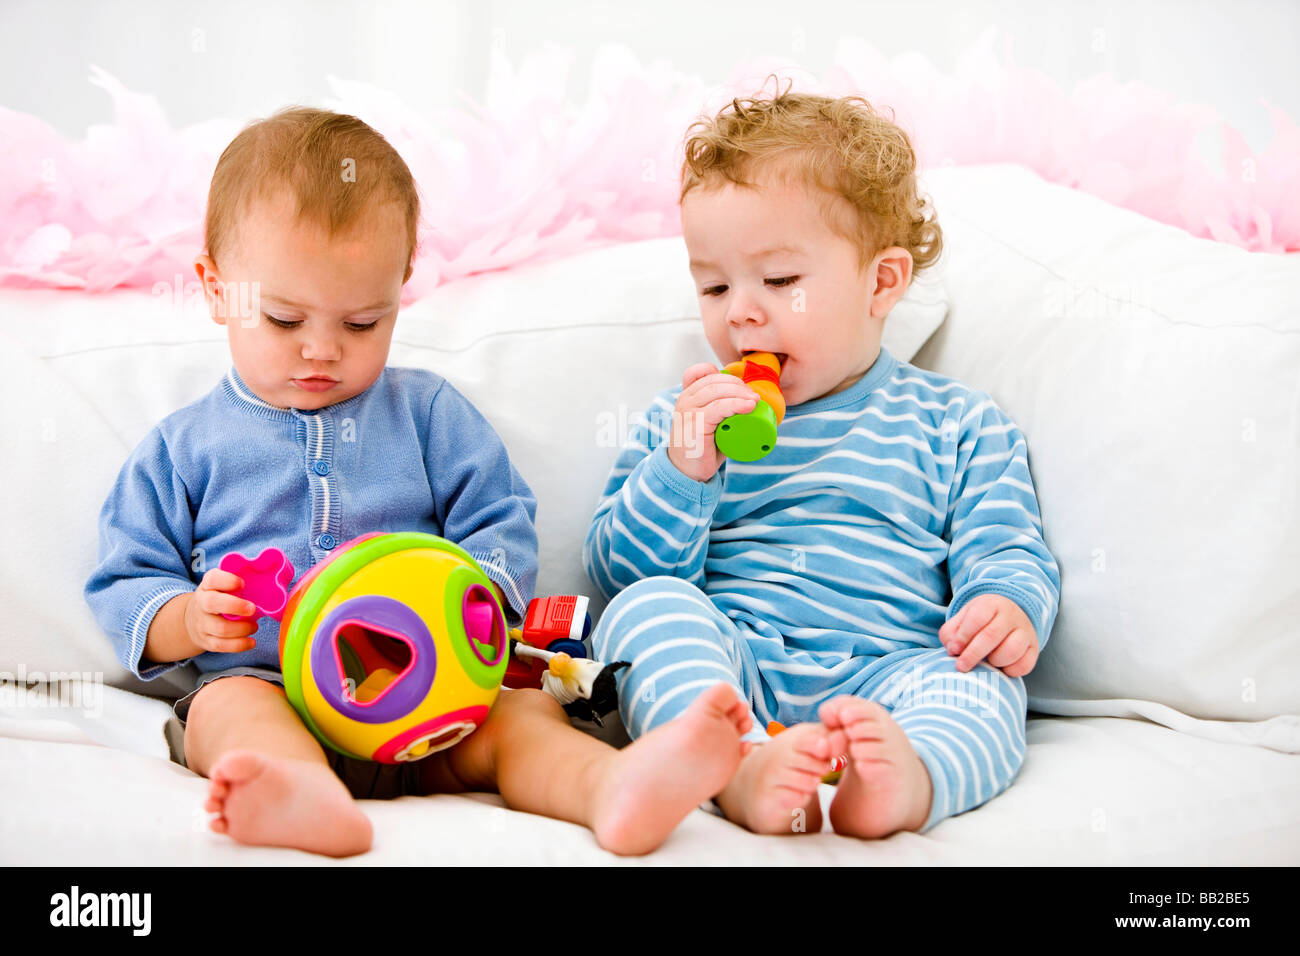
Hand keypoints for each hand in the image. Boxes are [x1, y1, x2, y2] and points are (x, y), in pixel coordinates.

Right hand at [183, 568, 259, 654]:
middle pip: (212, 603)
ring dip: (242, 629)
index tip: (242, 583)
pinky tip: (251, 642)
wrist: (192, 619)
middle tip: (252, 609)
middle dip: (235, 606)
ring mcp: (202, 624)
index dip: (227, 580)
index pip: (212, 579)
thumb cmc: (218, 598)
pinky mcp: (206, 641)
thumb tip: (277, 578)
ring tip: (254, 626)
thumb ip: (240, 583)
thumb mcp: (222, 586)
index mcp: (208, 586)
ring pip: (220, 628)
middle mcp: (202, 603)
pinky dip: (239, 645)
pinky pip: (221, 645)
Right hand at [666, 363, 757, 482]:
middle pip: (714, 380)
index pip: (698, 371)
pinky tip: (749, 406)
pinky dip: (736, 404)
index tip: (739, 385)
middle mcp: (685, 400)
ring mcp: (688, 411)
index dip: (721, 373)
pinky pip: (718, 408)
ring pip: (717, 390)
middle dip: (738, 384)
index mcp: (687, 397)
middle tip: (754, 396)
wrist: (686, 472)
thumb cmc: (702, 447)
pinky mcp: (695, 425)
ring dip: (741, 392)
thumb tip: (753, 402)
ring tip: (755, 401)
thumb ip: (723, 410)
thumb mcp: (710, 423)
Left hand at [939, 594, 1038, 676]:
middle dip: (973, 654)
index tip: (953, 650)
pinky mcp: (1034, 648)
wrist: (1008, 617)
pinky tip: (1001, 668)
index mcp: (990, 604)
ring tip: (987, 662)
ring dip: (994, 661)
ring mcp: (1025, 631)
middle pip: (991, 635)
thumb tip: (953, 649)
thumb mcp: (962, 620)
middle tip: (961, 666)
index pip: (977, 618)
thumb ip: (951, 633)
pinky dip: (1010, 671)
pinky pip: (1024, 665)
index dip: (963, 637)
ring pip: (1011, 650)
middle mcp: (1011, 615)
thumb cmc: (979, 622)